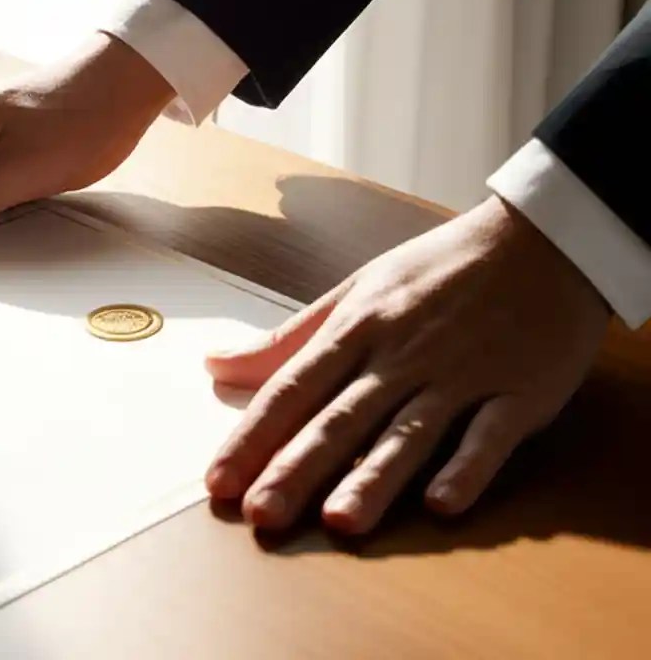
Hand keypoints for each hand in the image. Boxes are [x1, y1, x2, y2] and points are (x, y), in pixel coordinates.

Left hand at [204, 196, 609, 533]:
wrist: (542, 239)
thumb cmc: (437, 269)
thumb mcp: (356, 291)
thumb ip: (288, 339)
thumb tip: (216, 365)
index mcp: (357, 329)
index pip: (292, 389)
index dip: (253, 437)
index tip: (218, 481)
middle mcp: (402, 357)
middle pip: (341, 419)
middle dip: (297, 468)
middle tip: (260, 515)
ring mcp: (462, 376)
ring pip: (410, 433)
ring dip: (374, 477)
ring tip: (339, 520)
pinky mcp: (521, 393)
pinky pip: (491, 436)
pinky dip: (468, 467)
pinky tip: (443, 503)